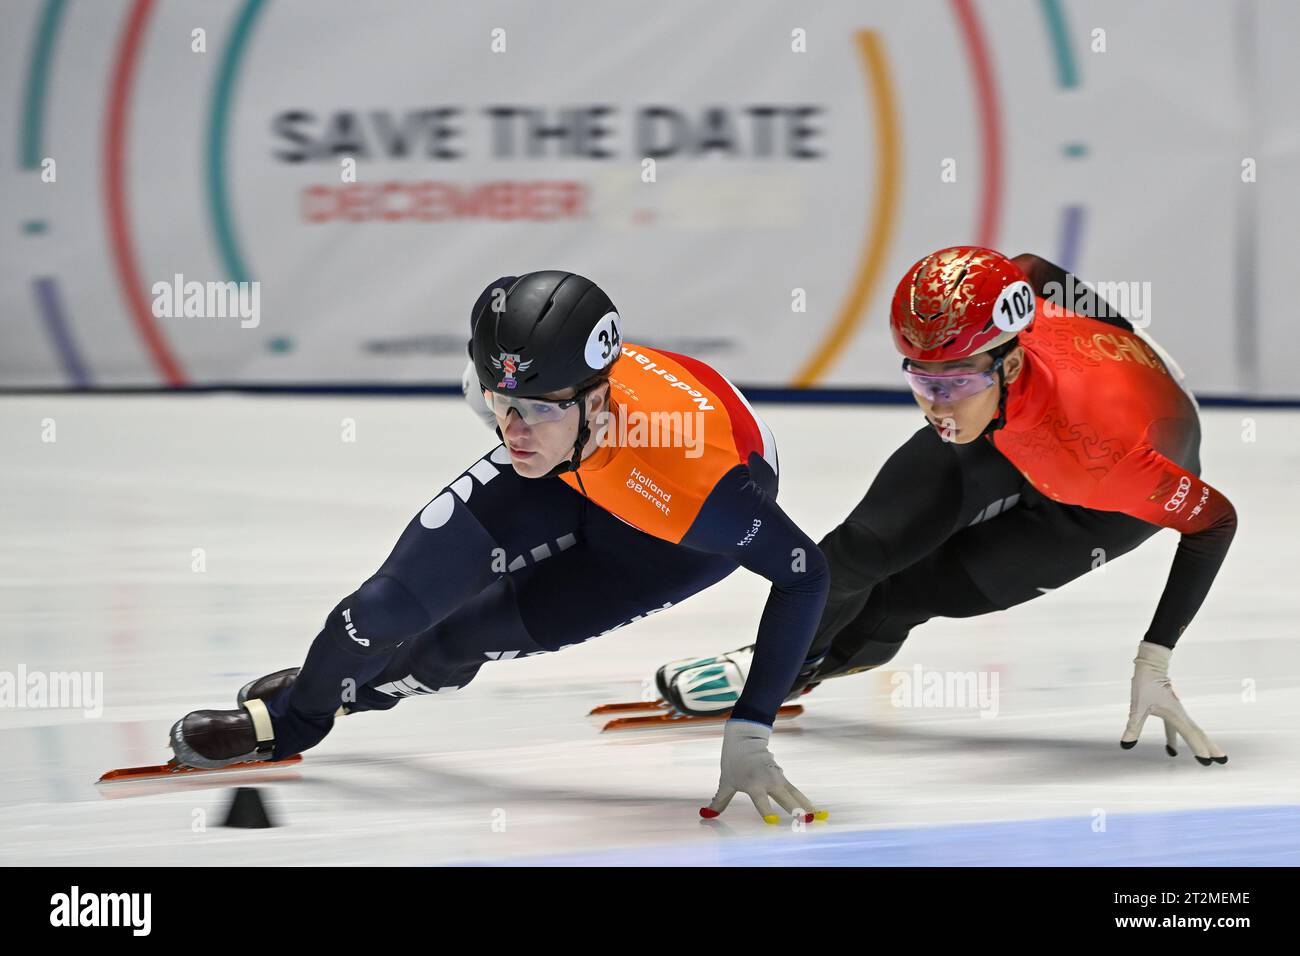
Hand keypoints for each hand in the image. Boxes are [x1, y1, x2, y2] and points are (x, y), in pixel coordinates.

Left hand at [701, 719, 826, 822]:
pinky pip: (797, 792)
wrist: (745, 739)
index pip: (761, 802)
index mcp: (753, 784)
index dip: (767, 812)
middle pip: (784, 798)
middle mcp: (768, 781)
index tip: (773, 823)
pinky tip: (817, 813)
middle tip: (805, 821)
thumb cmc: (733, 762)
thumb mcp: (725, 781)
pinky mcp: (784, 778)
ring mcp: (778, 779)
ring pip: (795, 795)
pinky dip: (807, 803)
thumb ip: (719, 801)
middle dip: (795, 810)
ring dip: (807, 807)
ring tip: (820, 818)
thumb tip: (706, 814)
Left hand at [1121, 641, 1225, 764]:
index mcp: (1176, 715)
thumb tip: (1125, 744)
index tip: (1207, 761)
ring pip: (1192, 731)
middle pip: (1199, 734)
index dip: (1199, 749)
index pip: (1191, 735)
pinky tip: (1171, 750)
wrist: (1151, 667)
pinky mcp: (1170, 712)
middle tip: (1223, 761)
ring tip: (1209, 757)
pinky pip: (1176, 729)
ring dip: (1200, 744)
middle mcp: (1180, 715)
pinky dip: (1176, 740)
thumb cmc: (1146, 684)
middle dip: (1210, 748)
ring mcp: (1177, 713)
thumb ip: (1133, 727)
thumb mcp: (1137, 707)